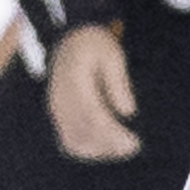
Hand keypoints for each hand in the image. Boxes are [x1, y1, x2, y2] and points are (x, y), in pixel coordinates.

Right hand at [45, 23, 141, 160]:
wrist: (68, 40)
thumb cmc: (95, 46)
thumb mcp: (112, 54)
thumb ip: (118, 81)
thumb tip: (127, 111)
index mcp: (72, 79)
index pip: (91, 114)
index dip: (113, 132)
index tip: (133, 142)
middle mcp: (60, 98)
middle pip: (82, 132)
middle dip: (110, 145)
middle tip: (133, 146)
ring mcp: (56, 109)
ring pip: (74, 142)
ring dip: (100, 149)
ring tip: (124, 146)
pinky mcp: (59, 117)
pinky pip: (70, 141)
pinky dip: (90, 149)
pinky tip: (111, 145)